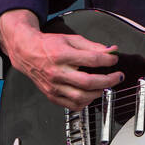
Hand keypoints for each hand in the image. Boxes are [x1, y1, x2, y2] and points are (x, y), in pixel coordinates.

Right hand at [0, 9, 123, 109]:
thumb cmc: (48, 45)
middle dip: (107, 81)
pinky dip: (85, 102)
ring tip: (105, 86)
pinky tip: (90, 95)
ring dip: (98, 93)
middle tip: (117, 77)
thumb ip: (92, 46)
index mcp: (62, 55)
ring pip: (80, 97)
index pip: (91, 59)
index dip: (108, 60)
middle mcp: (57, 73)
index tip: (114, 59)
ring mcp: (54, 86)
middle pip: (87, 82)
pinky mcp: (52, 95)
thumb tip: (110, 51)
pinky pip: (72, 105)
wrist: (28, 53)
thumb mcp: (71, 39)